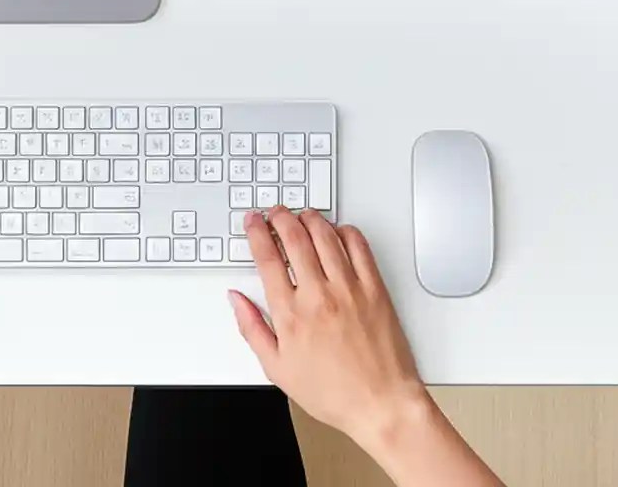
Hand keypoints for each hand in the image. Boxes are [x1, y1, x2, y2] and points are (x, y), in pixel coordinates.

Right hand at [228, 207, 426, 443]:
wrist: (381, 404)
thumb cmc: (333, 392)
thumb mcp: (276, 368)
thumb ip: (252, 328)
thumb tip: (236, 299)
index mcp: (290, 314)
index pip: (267, 258)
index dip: (256, 232)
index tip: (253, 222)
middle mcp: (319, 296)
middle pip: (295, 238)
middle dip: (280, 217)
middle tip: (275, 212)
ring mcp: (350, 290)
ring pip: (326, 236)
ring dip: (310, 218)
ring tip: (302, 215)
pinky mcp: (375, 291)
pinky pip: (360, 248)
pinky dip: (346, 232)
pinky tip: (338, 231)